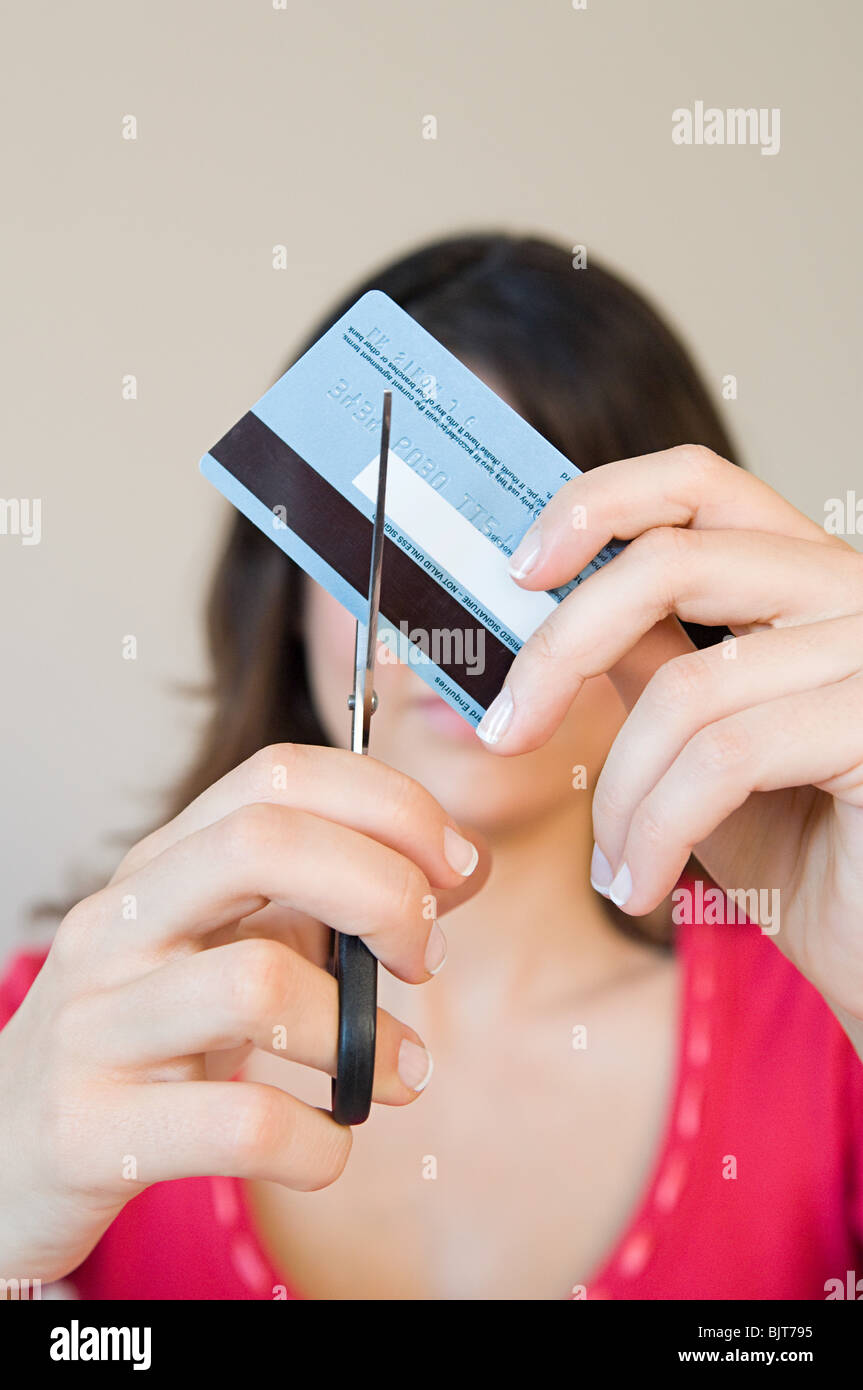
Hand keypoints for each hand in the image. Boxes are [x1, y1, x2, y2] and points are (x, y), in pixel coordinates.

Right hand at [0, 744, 482, 1281]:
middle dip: (382, 888)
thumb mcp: (232, 949)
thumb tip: (466, 868)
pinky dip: (319, 1140)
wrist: (8, 1151)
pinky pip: (240, 1123)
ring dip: (361, 1034)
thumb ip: (336, 904)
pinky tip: (331, 1143)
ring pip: (256, 983)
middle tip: (424, 956)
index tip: (457, 869)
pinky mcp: (90, 1128)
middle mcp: (120, 922)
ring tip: (399, 1071)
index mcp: (162, 864)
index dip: (391, 806)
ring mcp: (96, 1022)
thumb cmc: (149, 1038)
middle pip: (264, 842)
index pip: (279, 775)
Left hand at [480, 445, 862, 1041]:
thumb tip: (554, 602)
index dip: (597, 503)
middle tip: (504, 732)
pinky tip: (640, 883)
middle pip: (673, 560)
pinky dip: (656, 830)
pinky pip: (726, 758)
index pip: (698, 482)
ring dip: (619, 794)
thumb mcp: (702, 743)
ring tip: (609, 866)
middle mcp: (854, 590)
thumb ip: (651, 661)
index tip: (519, 570)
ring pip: (688, 687)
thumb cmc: (808, 854)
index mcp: (806, 576)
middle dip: (562, 651)